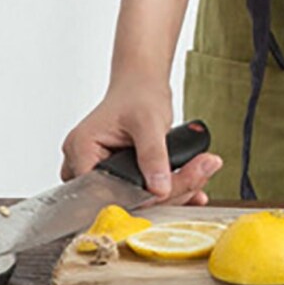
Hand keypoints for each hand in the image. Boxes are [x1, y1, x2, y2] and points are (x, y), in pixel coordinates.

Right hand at [61, 75, 222, 205]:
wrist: (143, 85)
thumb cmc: (138, 94)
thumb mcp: (149, 122)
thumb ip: (153, 155)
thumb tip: (160, 189)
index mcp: (81, 150)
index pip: (104, 191)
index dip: (138, 196)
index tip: (168, 190)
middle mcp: (85, 164)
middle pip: (123, 198)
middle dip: (165, 192)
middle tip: (198, 175)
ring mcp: (101, 172)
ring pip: (138, 199)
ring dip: (173, 191)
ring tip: (202, 171)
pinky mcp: (120, 177)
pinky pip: (145, 193)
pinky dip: (171, 190)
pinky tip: (195, 187)